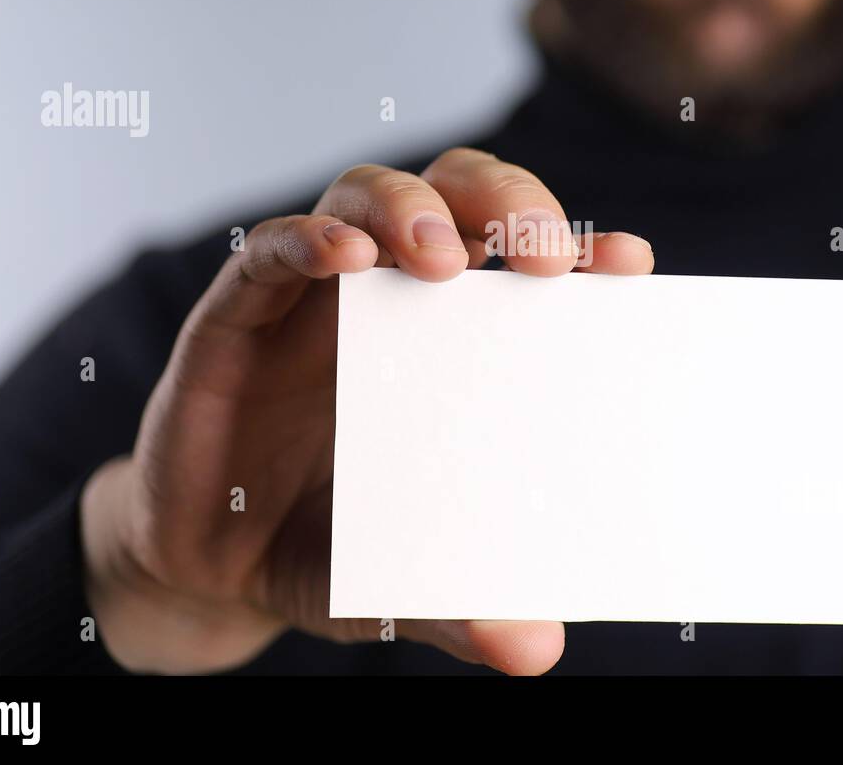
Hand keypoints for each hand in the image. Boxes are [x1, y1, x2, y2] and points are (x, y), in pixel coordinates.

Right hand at [81, 148, 653, 673]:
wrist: (215, 565)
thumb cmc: (332, 546)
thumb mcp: (403, 577)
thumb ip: (462, 602)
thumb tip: (535, 649)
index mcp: (460, 339)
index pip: (525, 261)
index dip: (577, 248)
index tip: (627, 263)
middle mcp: (396, 298)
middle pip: (459, 194)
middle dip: (506, 203)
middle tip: (541, 254)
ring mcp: (317, 296)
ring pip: (368, 195)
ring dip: (412, 209)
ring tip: (441, 258)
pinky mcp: (239, 311)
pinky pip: (271, 249)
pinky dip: (309, 240)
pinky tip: (344, 259)